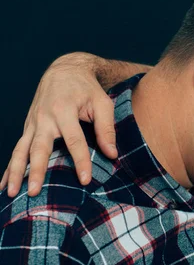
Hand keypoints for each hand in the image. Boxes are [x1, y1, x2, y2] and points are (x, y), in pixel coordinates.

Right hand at [0, 54, 116, 196]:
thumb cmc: (87, 89)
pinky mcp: (28, 127)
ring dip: (15, 172)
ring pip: (21, 150)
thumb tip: (112, 154)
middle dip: (36, 170)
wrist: (65, 71)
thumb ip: (107, 129)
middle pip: (39, 147)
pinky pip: (17, 149)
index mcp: (64, 109)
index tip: (85, 180)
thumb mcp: (102, 103)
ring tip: (11, 193)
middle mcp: (44, 117)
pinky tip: (4, 185)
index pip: (73, 140)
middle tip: (34, 191)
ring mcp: (33, 123)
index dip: (80, 161)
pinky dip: (10, 167)